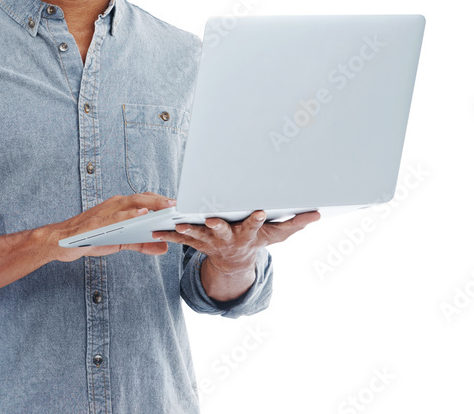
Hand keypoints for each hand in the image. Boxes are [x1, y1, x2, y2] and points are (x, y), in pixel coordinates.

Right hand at [49, 192, 175, 261]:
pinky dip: (130, 214)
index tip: (180, 205)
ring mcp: (106, 211)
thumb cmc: (89, 238)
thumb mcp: (119, 242)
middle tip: (179, 205)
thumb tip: (164, 248)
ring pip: (131, 202)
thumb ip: (141, 244)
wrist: (61, 241)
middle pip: (142, 198)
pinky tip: (141, 215)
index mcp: (120, 207)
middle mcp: (114, 205)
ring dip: (151, 204)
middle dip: (161, 200)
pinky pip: (116, 215)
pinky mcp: (98, 221)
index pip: (145, 200)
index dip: (162, 201)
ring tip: (167, 207)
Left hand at [152, 210, 320, 272]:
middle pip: (222, 231)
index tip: (260, 211)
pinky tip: (156, 231)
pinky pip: (181, 239)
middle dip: (216, 226)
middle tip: (209, 219)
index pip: (254, 225)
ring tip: (176, 224)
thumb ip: (295, 223)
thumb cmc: (258, 241)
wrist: (236, 262)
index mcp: (248, 233)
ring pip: (198, 236)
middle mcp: (229, 238)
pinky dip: (168, 235)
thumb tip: (317, 213)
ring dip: (187, 230)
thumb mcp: (278, 235)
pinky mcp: (196, 242)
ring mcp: (211, 242)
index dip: (257, 219)